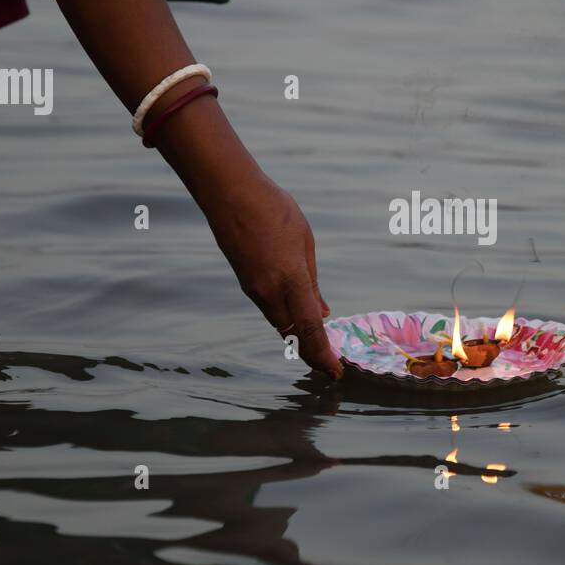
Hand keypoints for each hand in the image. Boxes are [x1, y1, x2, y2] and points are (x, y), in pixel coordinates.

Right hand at [202, 169, 341, 377]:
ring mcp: (254, 289)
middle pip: (294, 334)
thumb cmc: (273, 210)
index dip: (323, 354)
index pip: (310, 327)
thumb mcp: (304, 241)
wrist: (230, 194)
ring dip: (299, 339)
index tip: (335, 371)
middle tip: (329, 366)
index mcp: (291, 279)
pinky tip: (298, 321)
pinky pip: (270, 310)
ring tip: (318, 349)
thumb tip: (321, 312)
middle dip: (312, 353)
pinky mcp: (245, 283)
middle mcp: (270, 291)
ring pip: (281, 325)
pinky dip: (287, 321)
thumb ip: (312, 281)